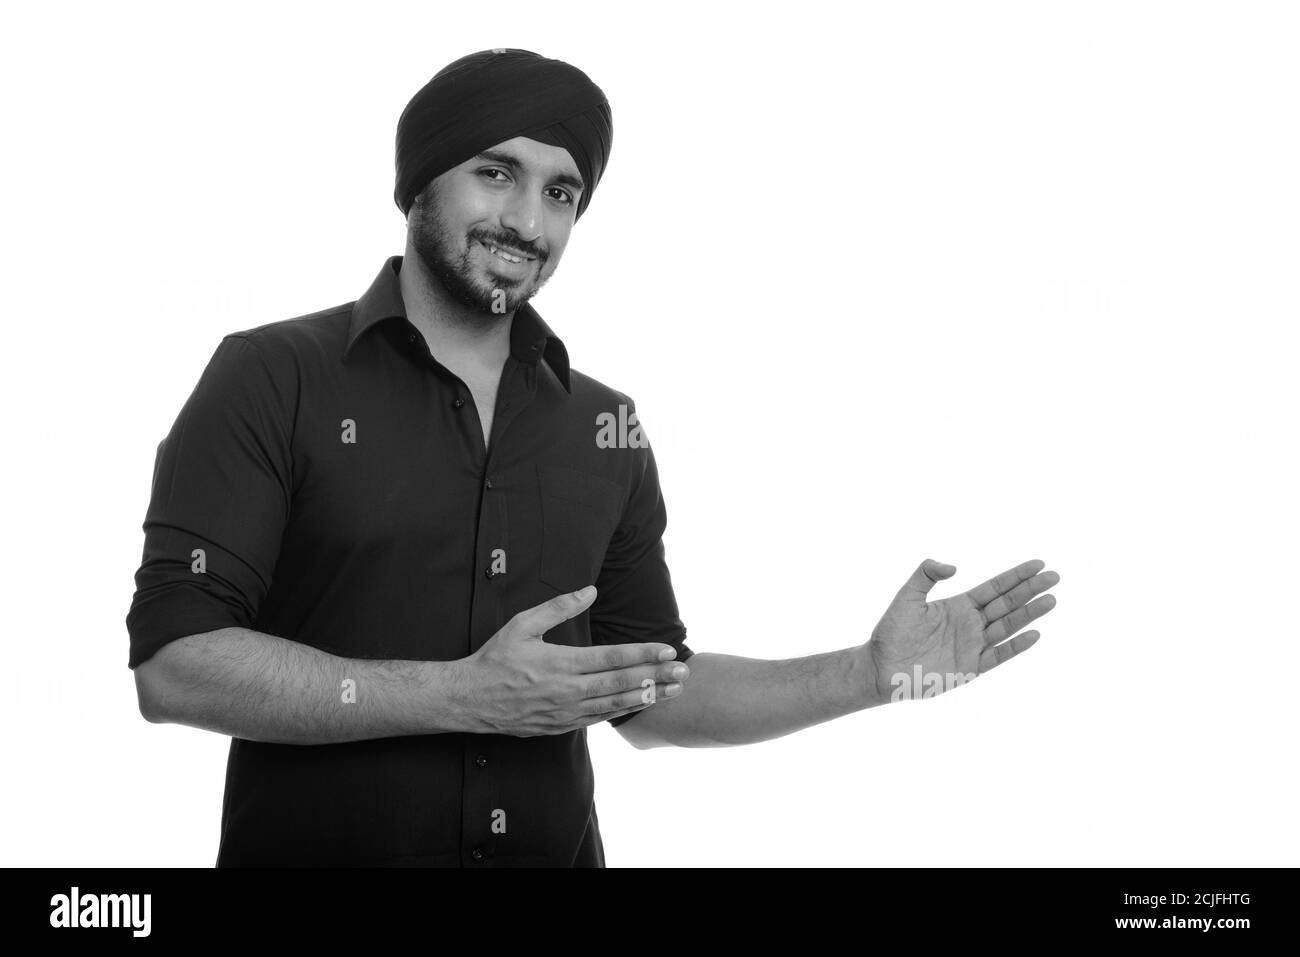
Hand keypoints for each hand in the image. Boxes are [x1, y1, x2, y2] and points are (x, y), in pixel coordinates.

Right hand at [455, 585, 689, 735]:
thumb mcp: (522, 624)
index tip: (667, 650)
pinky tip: (640, 705)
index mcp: (560, 663)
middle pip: (621, 685)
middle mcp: (567, 691)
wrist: (470, 700)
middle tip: (684, 672)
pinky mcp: (560, 726)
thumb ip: (558, 607)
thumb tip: (590, 590)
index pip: (611, 658)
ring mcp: (565, 712)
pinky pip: (598, 719)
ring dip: (646, 698)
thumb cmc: (495, 659)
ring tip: (673, 691)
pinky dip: (623, 712)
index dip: (642, 654)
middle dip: (655, 677)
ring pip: (614, 706)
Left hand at [865, 558, 1058, 701]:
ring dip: (1030, 614)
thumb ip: (926, 574)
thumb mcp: (907, 596)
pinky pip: (998, 656)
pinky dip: (1016, 646)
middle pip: (1007, 604)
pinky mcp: (970, 668)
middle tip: (1055, 577)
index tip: (1038, 564)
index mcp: (958, 605)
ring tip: (1051, 600)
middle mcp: (970, 624)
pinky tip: (1035, 635)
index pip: (994, 587)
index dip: (1016, 576)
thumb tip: (954, 566)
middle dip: (1031, 590)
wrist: (882, 668)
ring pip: (1008, 626)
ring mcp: (972, 646)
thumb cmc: (891, 632)